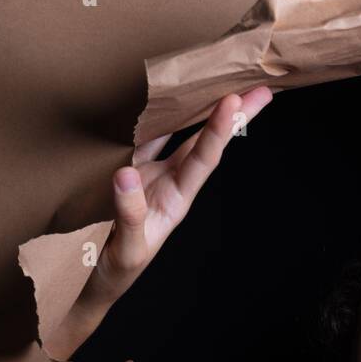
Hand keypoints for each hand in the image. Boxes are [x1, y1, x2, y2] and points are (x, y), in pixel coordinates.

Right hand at [49, 86, 273, 358]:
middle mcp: (170, 181)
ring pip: (178, 133)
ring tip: (223, 80)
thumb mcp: (127, 250)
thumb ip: (127, 214)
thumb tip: (126, 172)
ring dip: (198, 107)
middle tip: (260, 86)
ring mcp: (150, 174)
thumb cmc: (117, 271)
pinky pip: (146, 135)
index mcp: (176, 199)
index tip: (234, 102)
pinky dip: (156, 113)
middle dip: (231, 114)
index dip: (219, 131)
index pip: (202, 159)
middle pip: (204, 141)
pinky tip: (166, 92)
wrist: (100, 282)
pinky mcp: (128, 171)